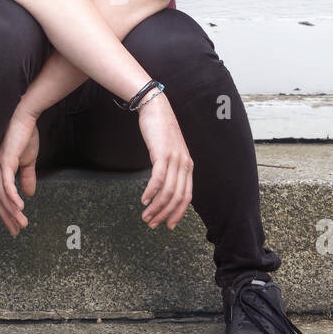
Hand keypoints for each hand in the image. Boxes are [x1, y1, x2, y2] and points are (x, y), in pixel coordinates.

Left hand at [0, 106, 40, 236]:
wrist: (25, 116)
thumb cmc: (25, 134)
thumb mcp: (29, 160)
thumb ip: (27, 177)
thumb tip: (29, 194)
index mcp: (0, 171)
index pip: (1, 197)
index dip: (7, 213)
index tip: (14, 226)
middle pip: (0, 200)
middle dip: (8, 217)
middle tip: (17, 231)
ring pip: (3, 195)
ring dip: (13, 211)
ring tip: (22, 223)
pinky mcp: (5, 161)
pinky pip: (7, 184)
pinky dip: (13, 198)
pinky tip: (20, 208)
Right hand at [134, 91, 193, 229]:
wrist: (156, 108)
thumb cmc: (160, 131)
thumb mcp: (169, 152)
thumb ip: (170, 168)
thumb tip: (163, 185)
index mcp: (188, 166)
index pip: (187, 196)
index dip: (178, 213)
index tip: (168, 225)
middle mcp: (184, 164)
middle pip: (178, 197)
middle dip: (165, 214)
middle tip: (152, 224)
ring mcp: (174, 159)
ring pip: (168, 191)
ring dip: (156, 207)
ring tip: (145, 216)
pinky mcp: (162, 154)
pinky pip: (158, 179)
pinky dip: (151, 192)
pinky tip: (144, 200)